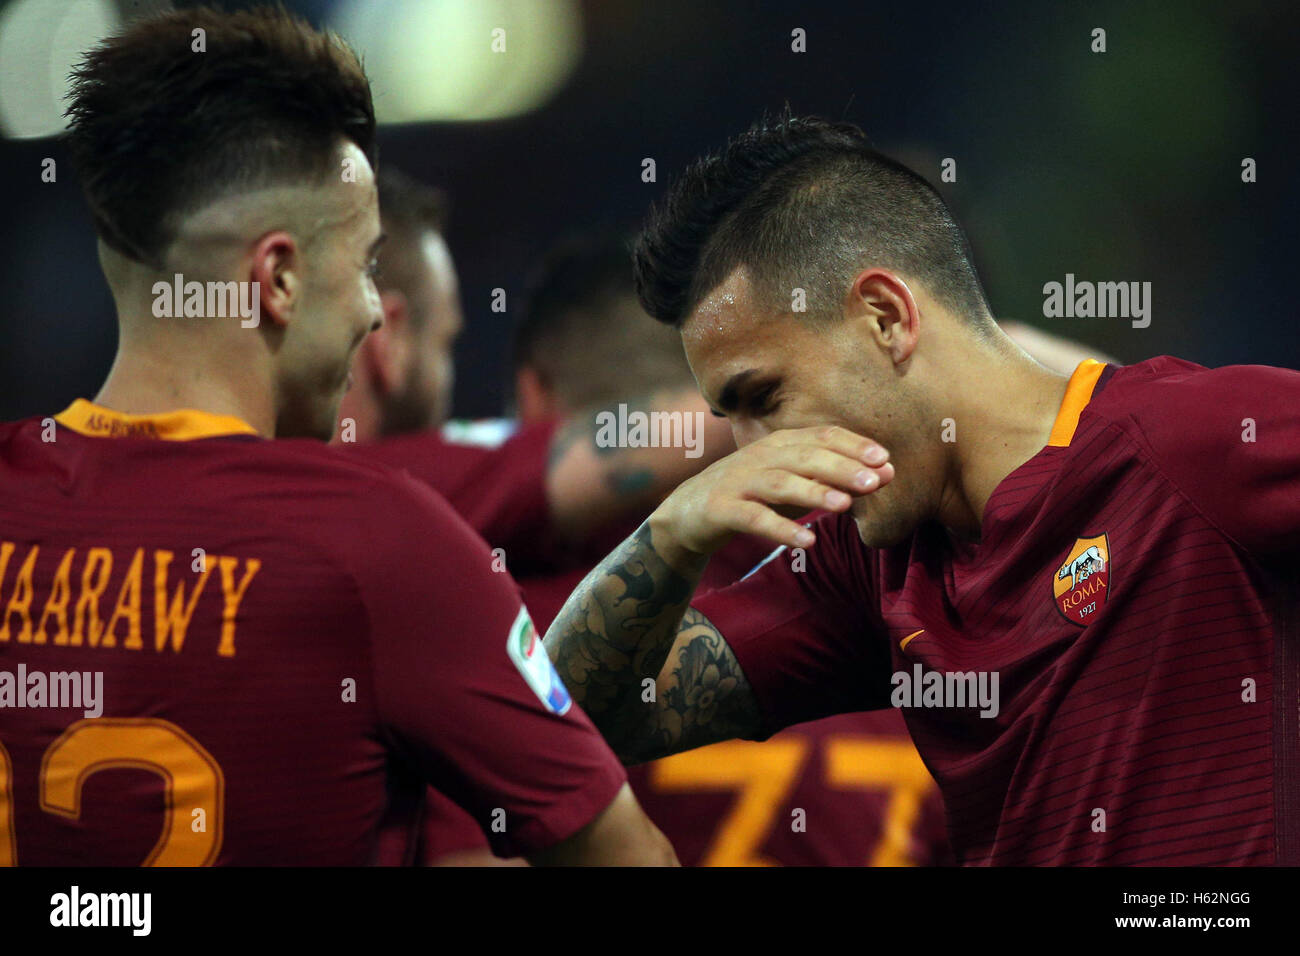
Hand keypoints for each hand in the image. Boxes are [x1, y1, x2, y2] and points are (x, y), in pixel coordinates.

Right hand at [647, 425, 893, 562]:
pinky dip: (781, 530)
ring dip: (814, 493)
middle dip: (841, 467)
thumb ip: (834, 479)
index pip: (820, 436)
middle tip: (875, 481)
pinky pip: (753, 519)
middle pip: (804, 457)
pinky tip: (807, 541)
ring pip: (780, 483)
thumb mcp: (793, 484)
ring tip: (845, 507)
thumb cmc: (752, 496)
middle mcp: (759, 457)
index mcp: (779, 444)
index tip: (884, 459)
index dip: (852, 445)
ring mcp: (738, 481)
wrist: (687, 514)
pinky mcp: (721, 509)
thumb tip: (886, 473)